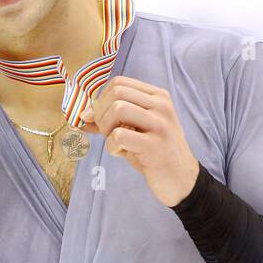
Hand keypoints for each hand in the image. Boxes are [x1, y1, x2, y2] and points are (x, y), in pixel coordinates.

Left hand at [77, 76, 199, 206]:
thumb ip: (110, 121)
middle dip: (101, 113)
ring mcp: (161, 124)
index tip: (98, 119)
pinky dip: (112, 147)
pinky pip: (119, 136)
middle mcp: (161, 105)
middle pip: (117, 92)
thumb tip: (80, 116)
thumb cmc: (153, 154)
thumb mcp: (134, 131)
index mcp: (158, 96)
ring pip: (118, 109)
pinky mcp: (155, 145)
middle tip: (106, 132)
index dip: (100, 100)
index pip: (119, 83)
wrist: (181, 180)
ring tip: (115, 142)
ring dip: (107, 128)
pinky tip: (122, 153)